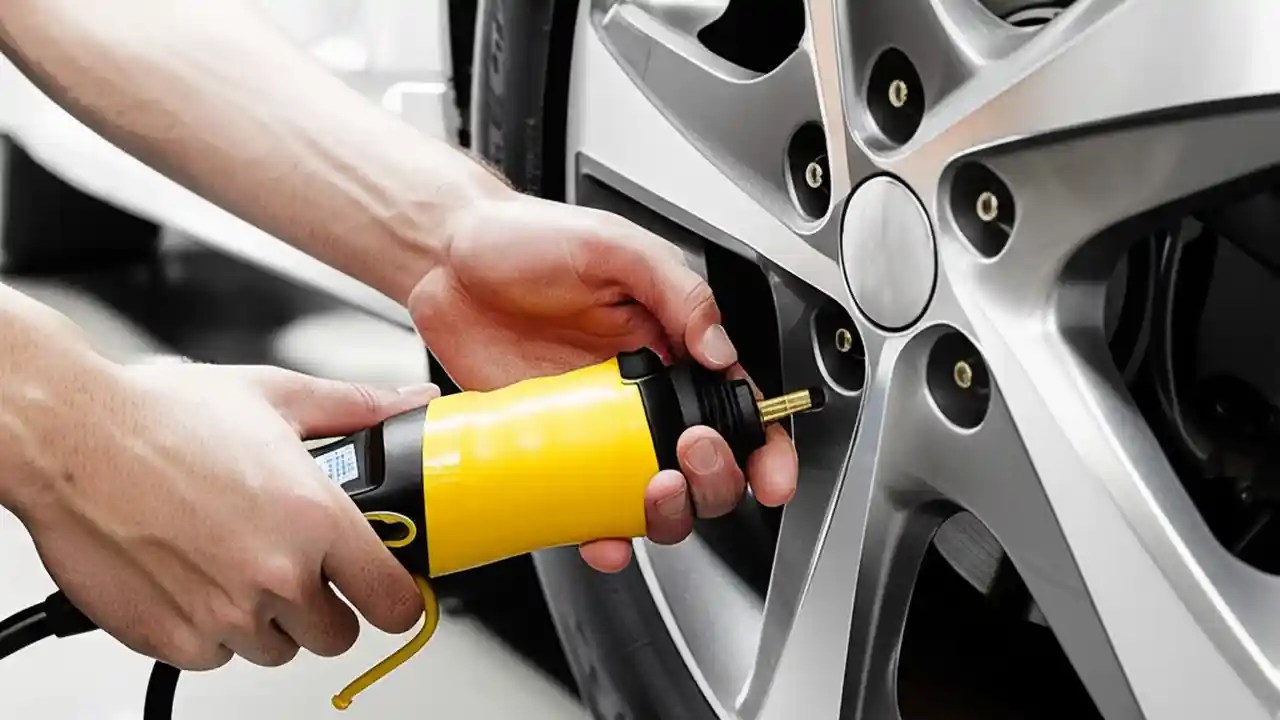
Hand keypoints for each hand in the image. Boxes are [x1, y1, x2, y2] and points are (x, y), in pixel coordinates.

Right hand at [17, 361, 437, 669]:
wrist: (70, 438)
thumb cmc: (163, 416)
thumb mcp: (276, 397)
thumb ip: (356, 408)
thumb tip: (407, 404)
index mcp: (315, 518)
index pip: (393, 602)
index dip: (397, 600)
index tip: (388, 592)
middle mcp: (276, 574)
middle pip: (338, 636)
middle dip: (326, 606)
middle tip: (300, 567)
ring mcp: (224, 614)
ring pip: (277, 649)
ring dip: (268, 619)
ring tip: (236, 560)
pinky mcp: (173, 639)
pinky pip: (217, 656)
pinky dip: (212, 629)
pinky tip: (194, 576)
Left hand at [409, 192, 798, 570]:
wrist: (444, 258)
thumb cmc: (526, 238)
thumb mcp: (613, 245)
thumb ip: (676, 291)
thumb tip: (720, 348)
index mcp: (672, 342)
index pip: (735, 402)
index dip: (764, 445)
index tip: (771, 472)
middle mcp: (641, 395)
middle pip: (702, 464)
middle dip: (715, 478)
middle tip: (693, 456)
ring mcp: (597, 430)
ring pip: (651, 498)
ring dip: (665, 515)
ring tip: (652, 492)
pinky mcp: (552, 451)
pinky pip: (584, 509)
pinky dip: (598, 534)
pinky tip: (600, 535)